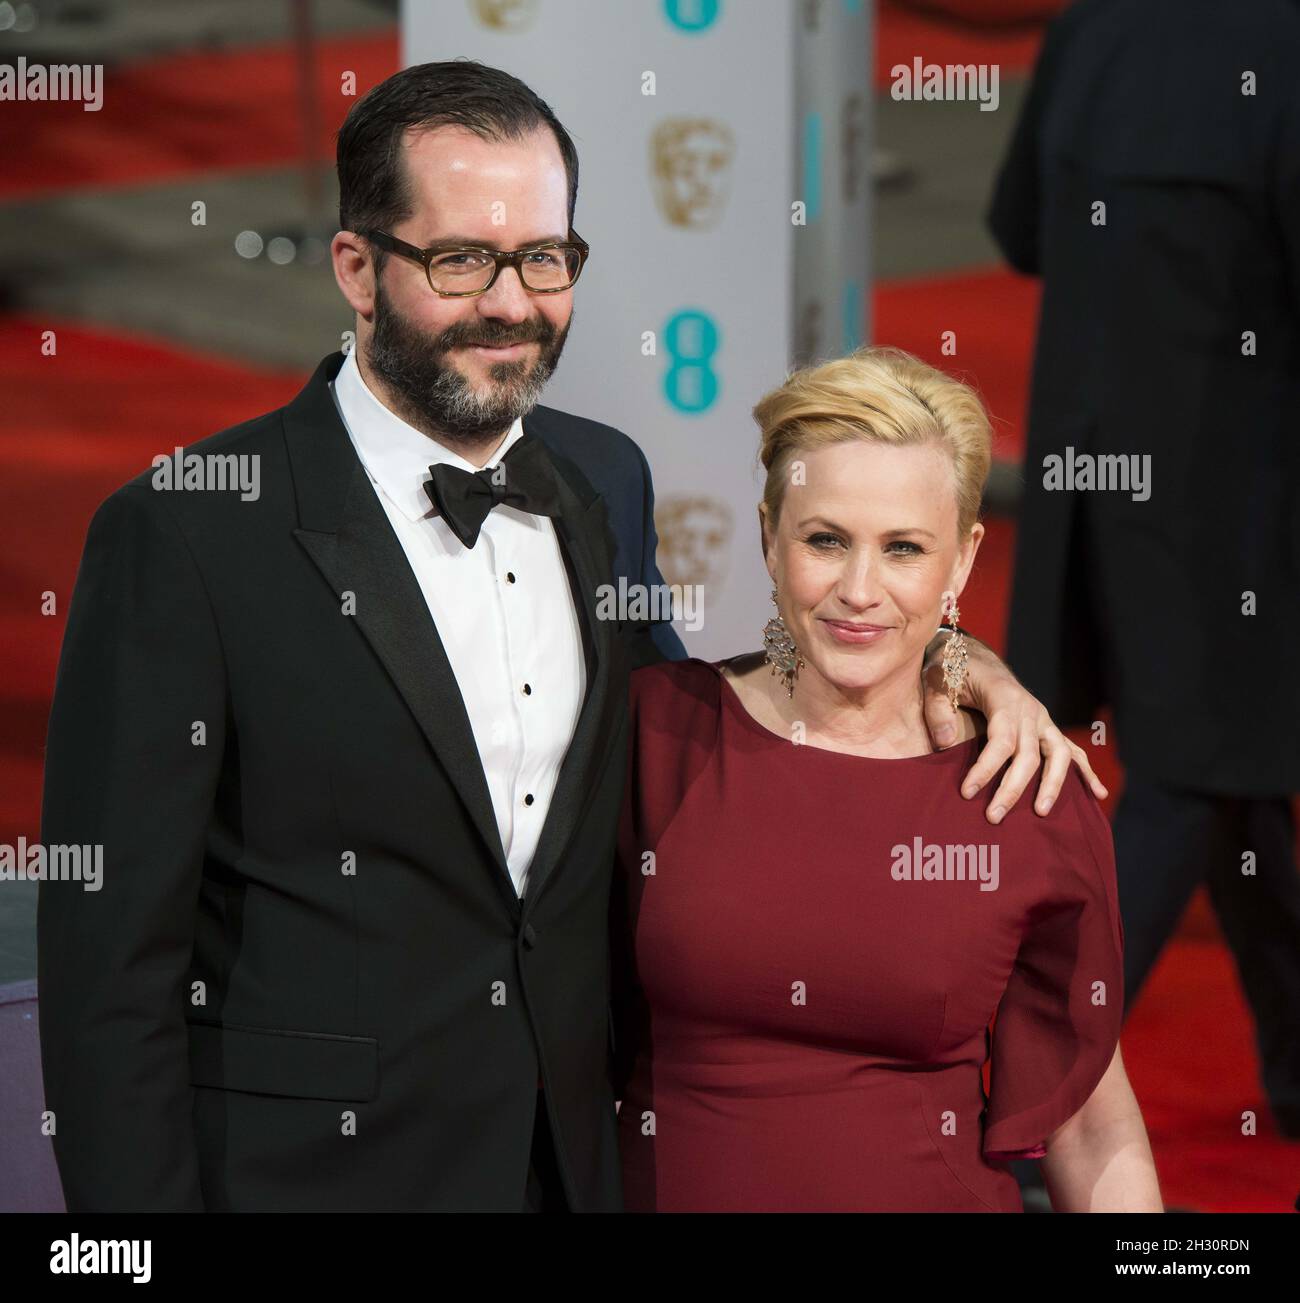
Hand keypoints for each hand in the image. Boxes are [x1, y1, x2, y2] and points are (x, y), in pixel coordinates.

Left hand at [922, 633, 1106, 822]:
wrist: (973, 656)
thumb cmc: (951, 670)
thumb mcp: (936, 681)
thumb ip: (938, 711)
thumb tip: (945, 742)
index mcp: (1004, 697)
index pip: (1001, 739)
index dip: (986, 768)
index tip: (967, 792)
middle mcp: (1030, 709)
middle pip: (1030, 754)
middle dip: (1013, 789)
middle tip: (994, 817)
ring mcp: (1042, 719)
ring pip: (1059, 755)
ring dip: (1052, 785)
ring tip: (1040, 813)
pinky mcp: (1046, 728)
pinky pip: (1072, 751)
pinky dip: (1086, 772)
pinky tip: (1097, 794)